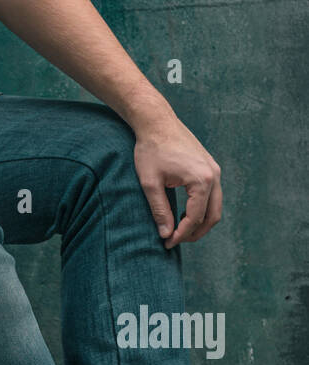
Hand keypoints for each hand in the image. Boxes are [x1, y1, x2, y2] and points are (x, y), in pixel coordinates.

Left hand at [132, 111, 221, 247]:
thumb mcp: (150, 183)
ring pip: (215, 206)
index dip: (181, 234)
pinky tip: (183, 212)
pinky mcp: (210, 166)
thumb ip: (160, 210)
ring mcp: (214, 170)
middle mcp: (214, 176)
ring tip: (179, 230)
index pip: (195, 218)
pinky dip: (202, 208)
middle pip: (212, 216)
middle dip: (195, 233)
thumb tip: (166, 234)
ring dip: (200, 221)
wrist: (156, 121)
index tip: (167, 243)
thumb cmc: (151, 149)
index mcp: (201, 181)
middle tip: (175, 240)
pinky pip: (212, 194)